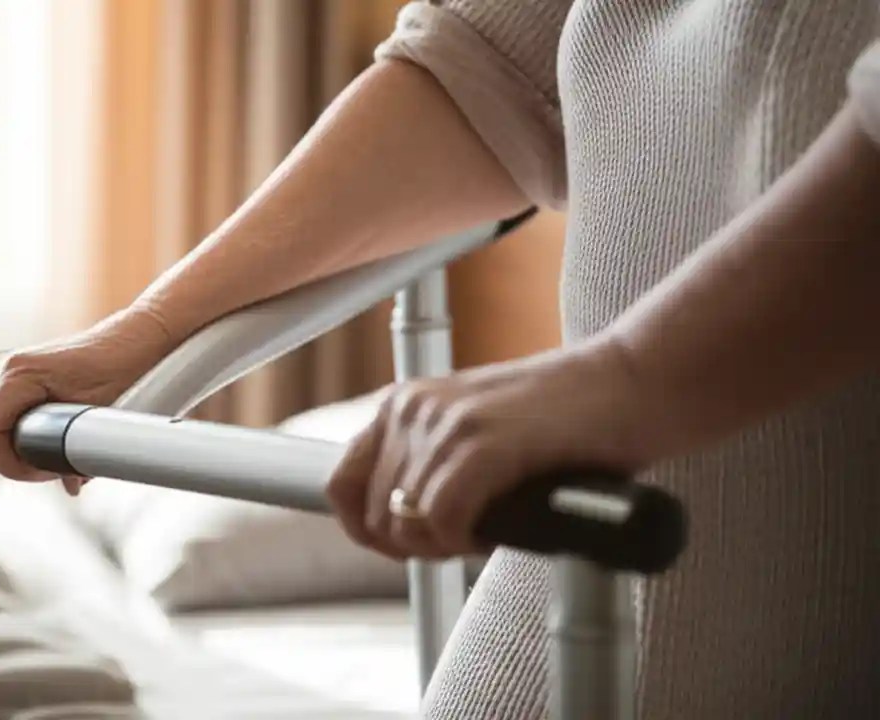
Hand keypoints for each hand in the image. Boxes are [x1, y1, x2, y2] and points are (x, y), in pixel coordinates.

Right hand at [0, 307, 176, 492]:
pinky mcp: (15, 377)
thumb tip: (68, 485)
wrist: (129, 339)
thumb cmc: (116, 366)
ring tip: (56, 458)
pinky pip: (4, 416)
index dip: (9, 464)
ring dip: (19, 449)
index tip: (42, 472)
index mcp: (16, 374)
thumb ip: (69, 449)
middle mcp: (3, 369)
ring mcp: (6, 371)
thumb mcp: (91, 414)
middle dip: (15, 461)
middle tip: (52, 470)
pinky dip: (23, 436)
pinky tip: (51, 445)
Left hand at [325, 342, 649, 559]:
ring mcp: (444, 424)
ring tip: (494, 524)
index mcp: (402, 405)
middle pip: (374, 517)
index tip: (412, 543)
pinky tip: (501, 526)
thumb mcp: (475, 434)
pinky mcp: (481, 444)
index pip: (342, 484)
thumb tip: (398, 528)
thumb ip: (431, 466)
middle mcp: (411, 408)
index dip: (370, 530)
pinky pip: (442, 520)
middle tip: (469, 537)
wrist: (632, 383)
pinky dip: (468, 540)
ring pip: (406, 524)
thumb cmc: (566, 421)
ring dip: (449, 544)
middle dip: (418, 544)